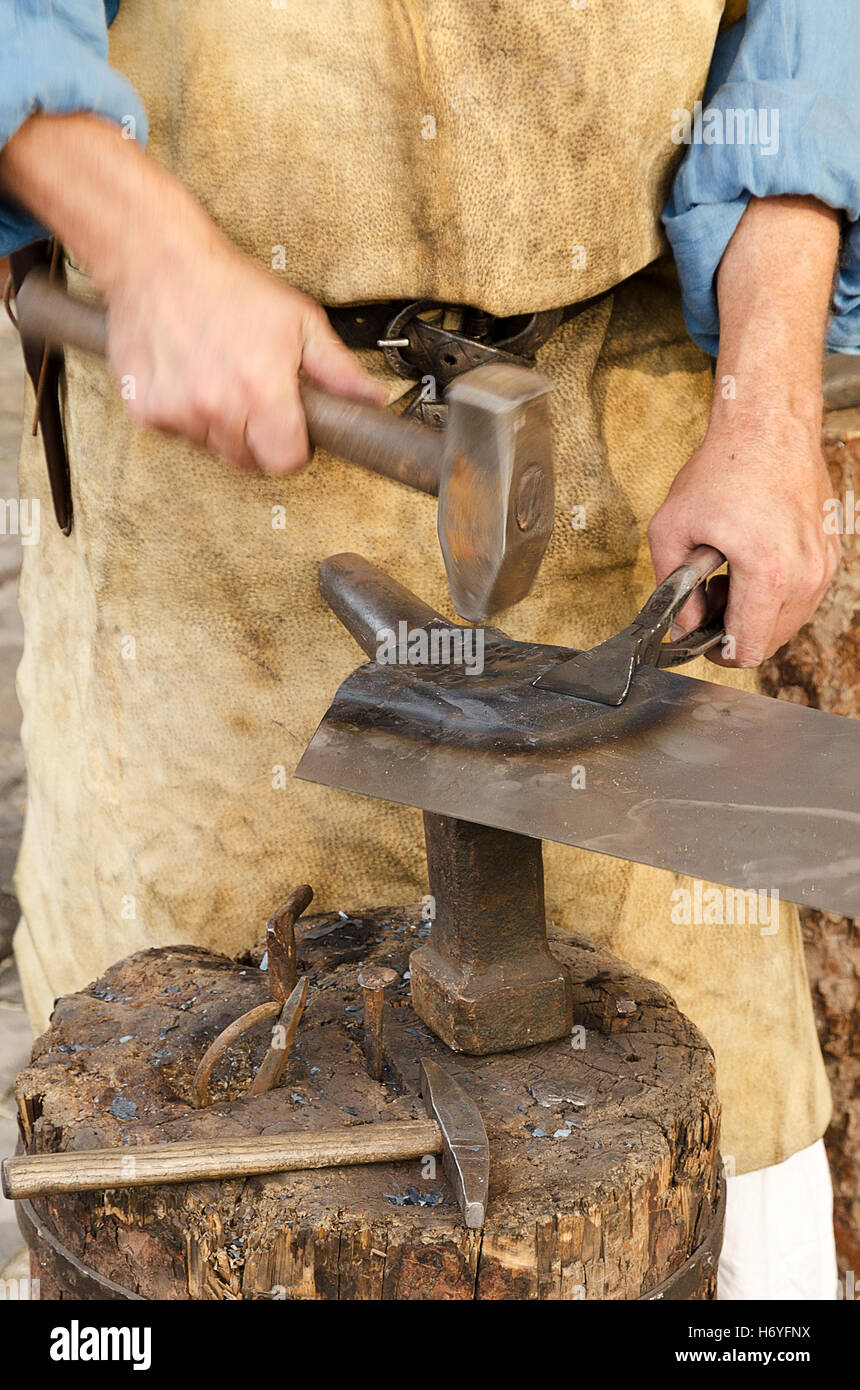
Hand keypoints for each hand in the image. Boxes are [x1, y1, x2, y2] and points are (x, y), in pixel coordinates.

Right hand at [0, 113, 385, 474]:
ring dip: (220, 425)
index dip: (293, 448)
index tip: (289, 428)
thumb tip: (374, 399)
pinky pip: (177, 433)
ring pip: (213, 448)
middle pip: (249, 461)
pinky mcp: (146, 410)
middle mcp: (217, 407)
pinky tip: (190, 376)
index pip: (285, 462)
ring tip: (219, 376)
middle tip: (253, 392)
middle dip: (257, 436)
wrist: (154, 259)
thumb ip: (339, 369)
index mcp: (260, 391)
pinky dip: (185, 414)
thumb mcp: (299, 320)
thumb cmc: (228, 285)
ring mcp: (177, 412)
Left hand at [649, 194, 842, 667]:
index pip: (749, 649)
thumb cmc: (722, 469)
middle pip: (770, 642)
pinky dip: (779, 593)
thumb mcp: (671, 529)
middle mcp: (806, 574)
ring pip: (790, 622)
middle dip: (736, 630)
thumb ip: (671, 590)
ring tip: (731, 576)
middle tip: (711, 597)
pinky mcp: (832, 554)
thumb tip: (683, 627)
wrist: (768, 426)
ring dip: (758, 613)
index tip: (702, 634)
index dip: (718, 651)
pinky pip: (804, 596)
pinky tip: (755, 563)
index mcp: (768, 572)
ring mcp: (825, 565)